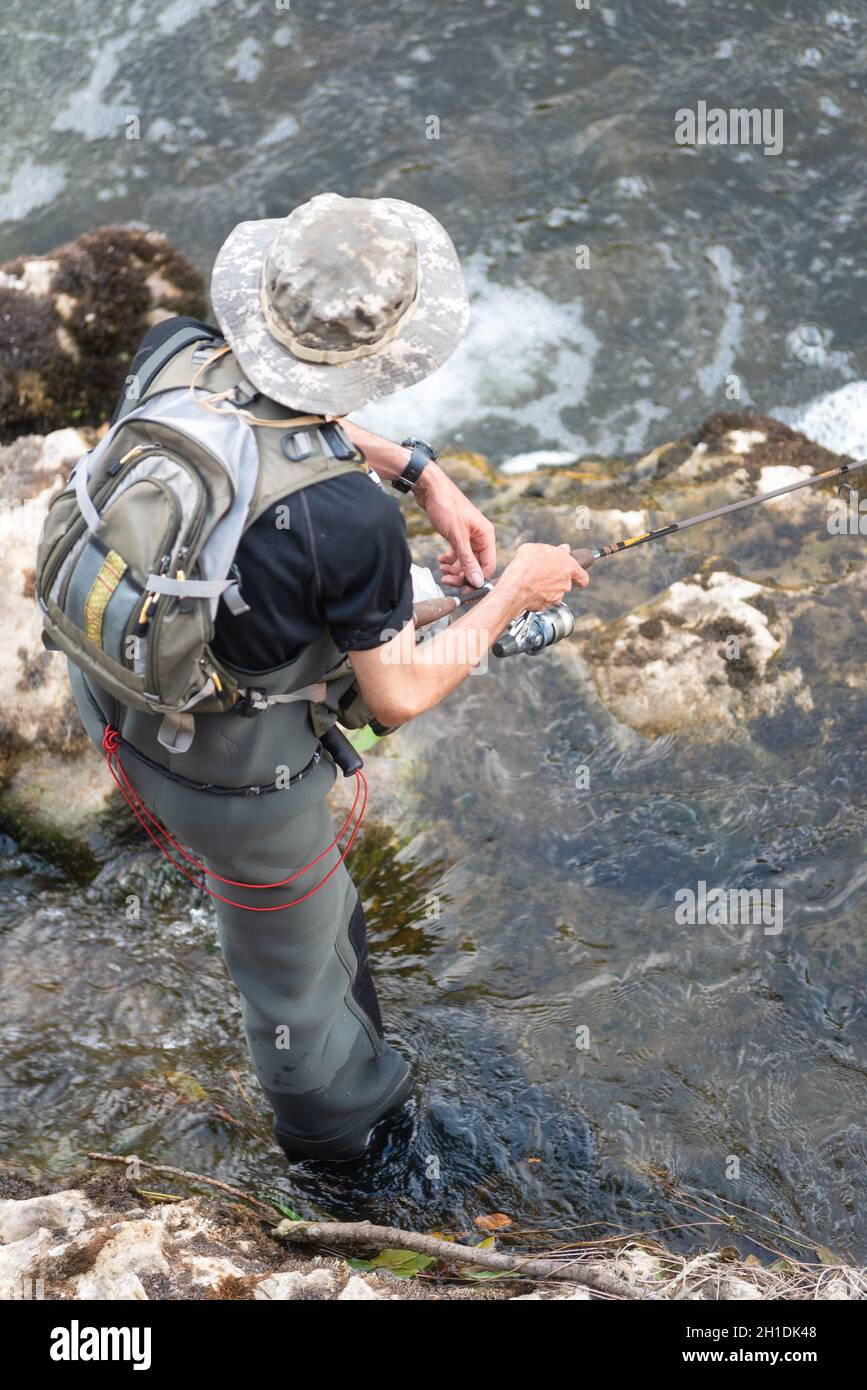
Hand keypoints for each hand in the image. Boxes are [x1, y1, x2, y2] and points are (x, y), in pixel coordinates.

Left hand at [416, 465, 496, 588]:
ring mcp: (468, 536)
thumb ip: (468, 560)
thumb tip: (477, 581)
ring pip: (465, 560)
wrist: (429, 487)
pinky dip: (449, 559)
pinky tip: (440, 560)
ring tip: (441, 570)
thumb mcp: (457, 537)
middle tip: (447, 581)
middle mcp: (480, 536)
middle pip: (476, 565)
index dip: (477, 580)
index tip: (464, 590)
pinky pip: (457, 553)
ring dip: (454, 569)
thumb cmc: (446, 505)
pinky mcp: (457, 534)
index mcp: (486, 535)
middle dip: (462, 575)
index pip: (488, 565)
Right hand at [501, 542, 588, 610]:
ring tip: (532, 580)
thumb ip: (554, 550)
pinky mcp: (546, 605)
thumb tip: (562, 549)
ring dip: (546, 588)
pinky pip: (543, 600)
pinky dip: (537, 596)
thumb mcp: (538, 548)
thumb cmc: (526, 566)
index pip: (582, 576)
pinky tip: (528, 589)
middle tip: (544, 573)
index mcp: (569, 566)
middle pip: (565, 582)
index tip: (580, 579)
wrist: (515, 587)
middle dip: (556, 579)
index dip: (580, 577)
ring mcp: (557, 596)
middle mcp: (566, 583)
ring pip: (554, 592)